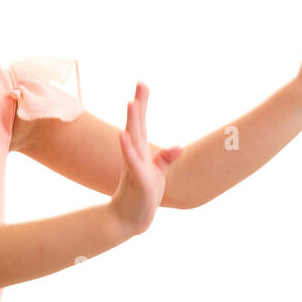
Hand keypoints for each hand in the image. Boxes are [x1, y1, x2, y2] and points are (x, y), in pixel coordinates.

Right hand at [110, 82, 182, 235]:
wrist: (130, 218)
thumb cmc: (143, 194)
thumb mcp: (158, 173)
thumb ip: (165, 158)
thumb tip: (178, 147)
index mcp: (140, 151)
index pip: (141, 123)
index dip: (142, 104)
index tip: (142, 84)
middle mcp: (135, 154)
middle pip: (137, 125)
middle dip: (139, 104)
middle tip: (140, 83)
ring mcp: (135, 165)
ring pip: (133, 140)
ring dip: (132, 121)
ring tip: (131, 103)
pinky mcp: (138, 179)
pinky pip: (131, 161)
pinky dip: (127, 149)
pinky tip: (123, 136)